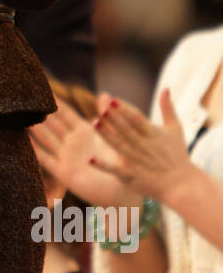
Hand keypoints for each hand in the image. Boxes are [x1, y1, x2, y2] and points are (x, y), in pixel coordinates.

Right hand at [28, 95, 141, 211]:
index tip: (41, 89)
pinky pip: (46, 159)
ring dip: (34, 129)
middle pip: (52, 123)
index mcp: (84, 132)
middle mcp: (72, 143)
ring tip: (19, 116)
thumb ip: (107, 117)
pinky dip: (35, 151)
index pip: (65, 113)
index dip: (54, 102)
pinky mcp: (63, 173)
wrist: (123, 191)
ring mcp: (66, 157)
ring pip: (46, 138)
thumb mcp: (115, 136)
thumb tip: (104, 94)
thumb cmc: (122, 164)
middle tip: (24, 99)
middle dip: (39, 112)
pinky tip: (24, 141)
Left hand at [89, 89, 189, 205]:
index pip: (136, 118)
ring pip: (119, 146)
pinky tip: (90, 159)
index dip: (125, 108)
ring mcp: (136, 161)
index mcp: (152, 134)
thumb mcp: (176, 129)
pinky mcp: (131, 175)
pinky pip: (115, 170)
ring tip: (94, 123)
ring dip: (106, 135)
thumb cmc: (178, 155)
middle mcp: (143, 146)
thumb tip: (166, 88)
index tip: (112, 99)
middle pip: (126, 130)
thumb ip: (168, 108)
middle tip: (100, 106)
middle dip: (114, 118)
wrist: (182, 184)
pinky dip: (103, 165)